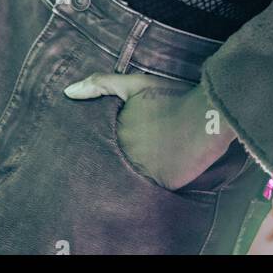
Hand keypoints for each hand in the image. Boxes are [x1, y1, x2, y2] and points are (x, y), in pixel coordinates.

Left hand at [64, 72, 236, 189]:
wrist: (205, 116)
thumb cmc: (171, 97)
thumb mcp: (135, 83)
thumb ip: (100, 84)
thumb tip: (67, 92)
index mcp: (117, 131)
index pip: (104, 144)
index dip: (112, 142)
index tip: (123, 139)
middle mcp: (125, 153)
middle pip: (116, 160)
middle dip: (122, 158)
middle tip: (140, 152)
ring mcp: (143, 171)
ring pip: (130, 176)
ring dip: (135, 172)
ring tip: (149, 165)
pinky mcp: (162, 184)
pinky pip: (152, 188)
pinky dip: (154, 183)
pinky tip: (162, 174)